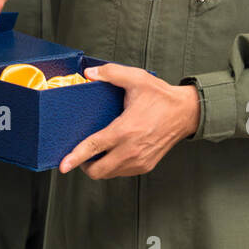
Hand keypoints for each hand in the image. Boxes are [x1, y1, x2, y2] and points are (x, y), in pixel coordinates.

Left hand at [58, 64, 199, 178]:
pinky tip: (114, 152)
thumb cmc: (161, 96)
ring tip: (99, 152)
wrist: (186, 112)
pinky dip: (114, 167)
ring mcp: (139, 161)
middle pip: (98, 171)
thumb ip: (111, 73)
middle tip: (83, 153)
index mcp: (125, 130)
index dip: (75, 158)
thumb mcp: (136, 78)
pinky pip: (122, 173)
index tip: (63, 165)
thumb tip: (89, 73)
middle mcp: (131, 150)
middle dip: (85, 165)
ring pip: (110, 174)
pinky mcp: (146, 166)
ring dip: (100, 166)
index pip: (94, 148)